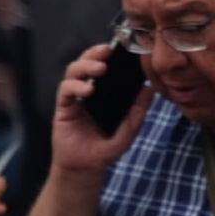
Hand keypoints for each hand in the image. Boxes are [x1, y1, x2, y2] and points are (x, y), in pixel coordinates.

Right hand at [52, 43, 154, 175]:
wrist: (86, 168)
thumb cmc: (106, 148)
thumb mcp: (128, 130)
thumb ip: (138, 111)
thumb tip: (150, 90)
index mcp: (104, 91)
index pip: (104, 64)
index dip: (109, 53)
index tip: (121, 46)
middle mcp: (87, 90)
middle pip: (86, 61)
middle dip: (95, 53)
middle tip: (108, 50)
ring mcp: (74, 98)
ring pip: (73, 71)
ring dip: (86, 66)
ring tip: (100, 69)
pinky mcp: (64, 108)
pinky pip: (65, 91)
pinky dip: (76, 87)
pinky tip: (88, 90)